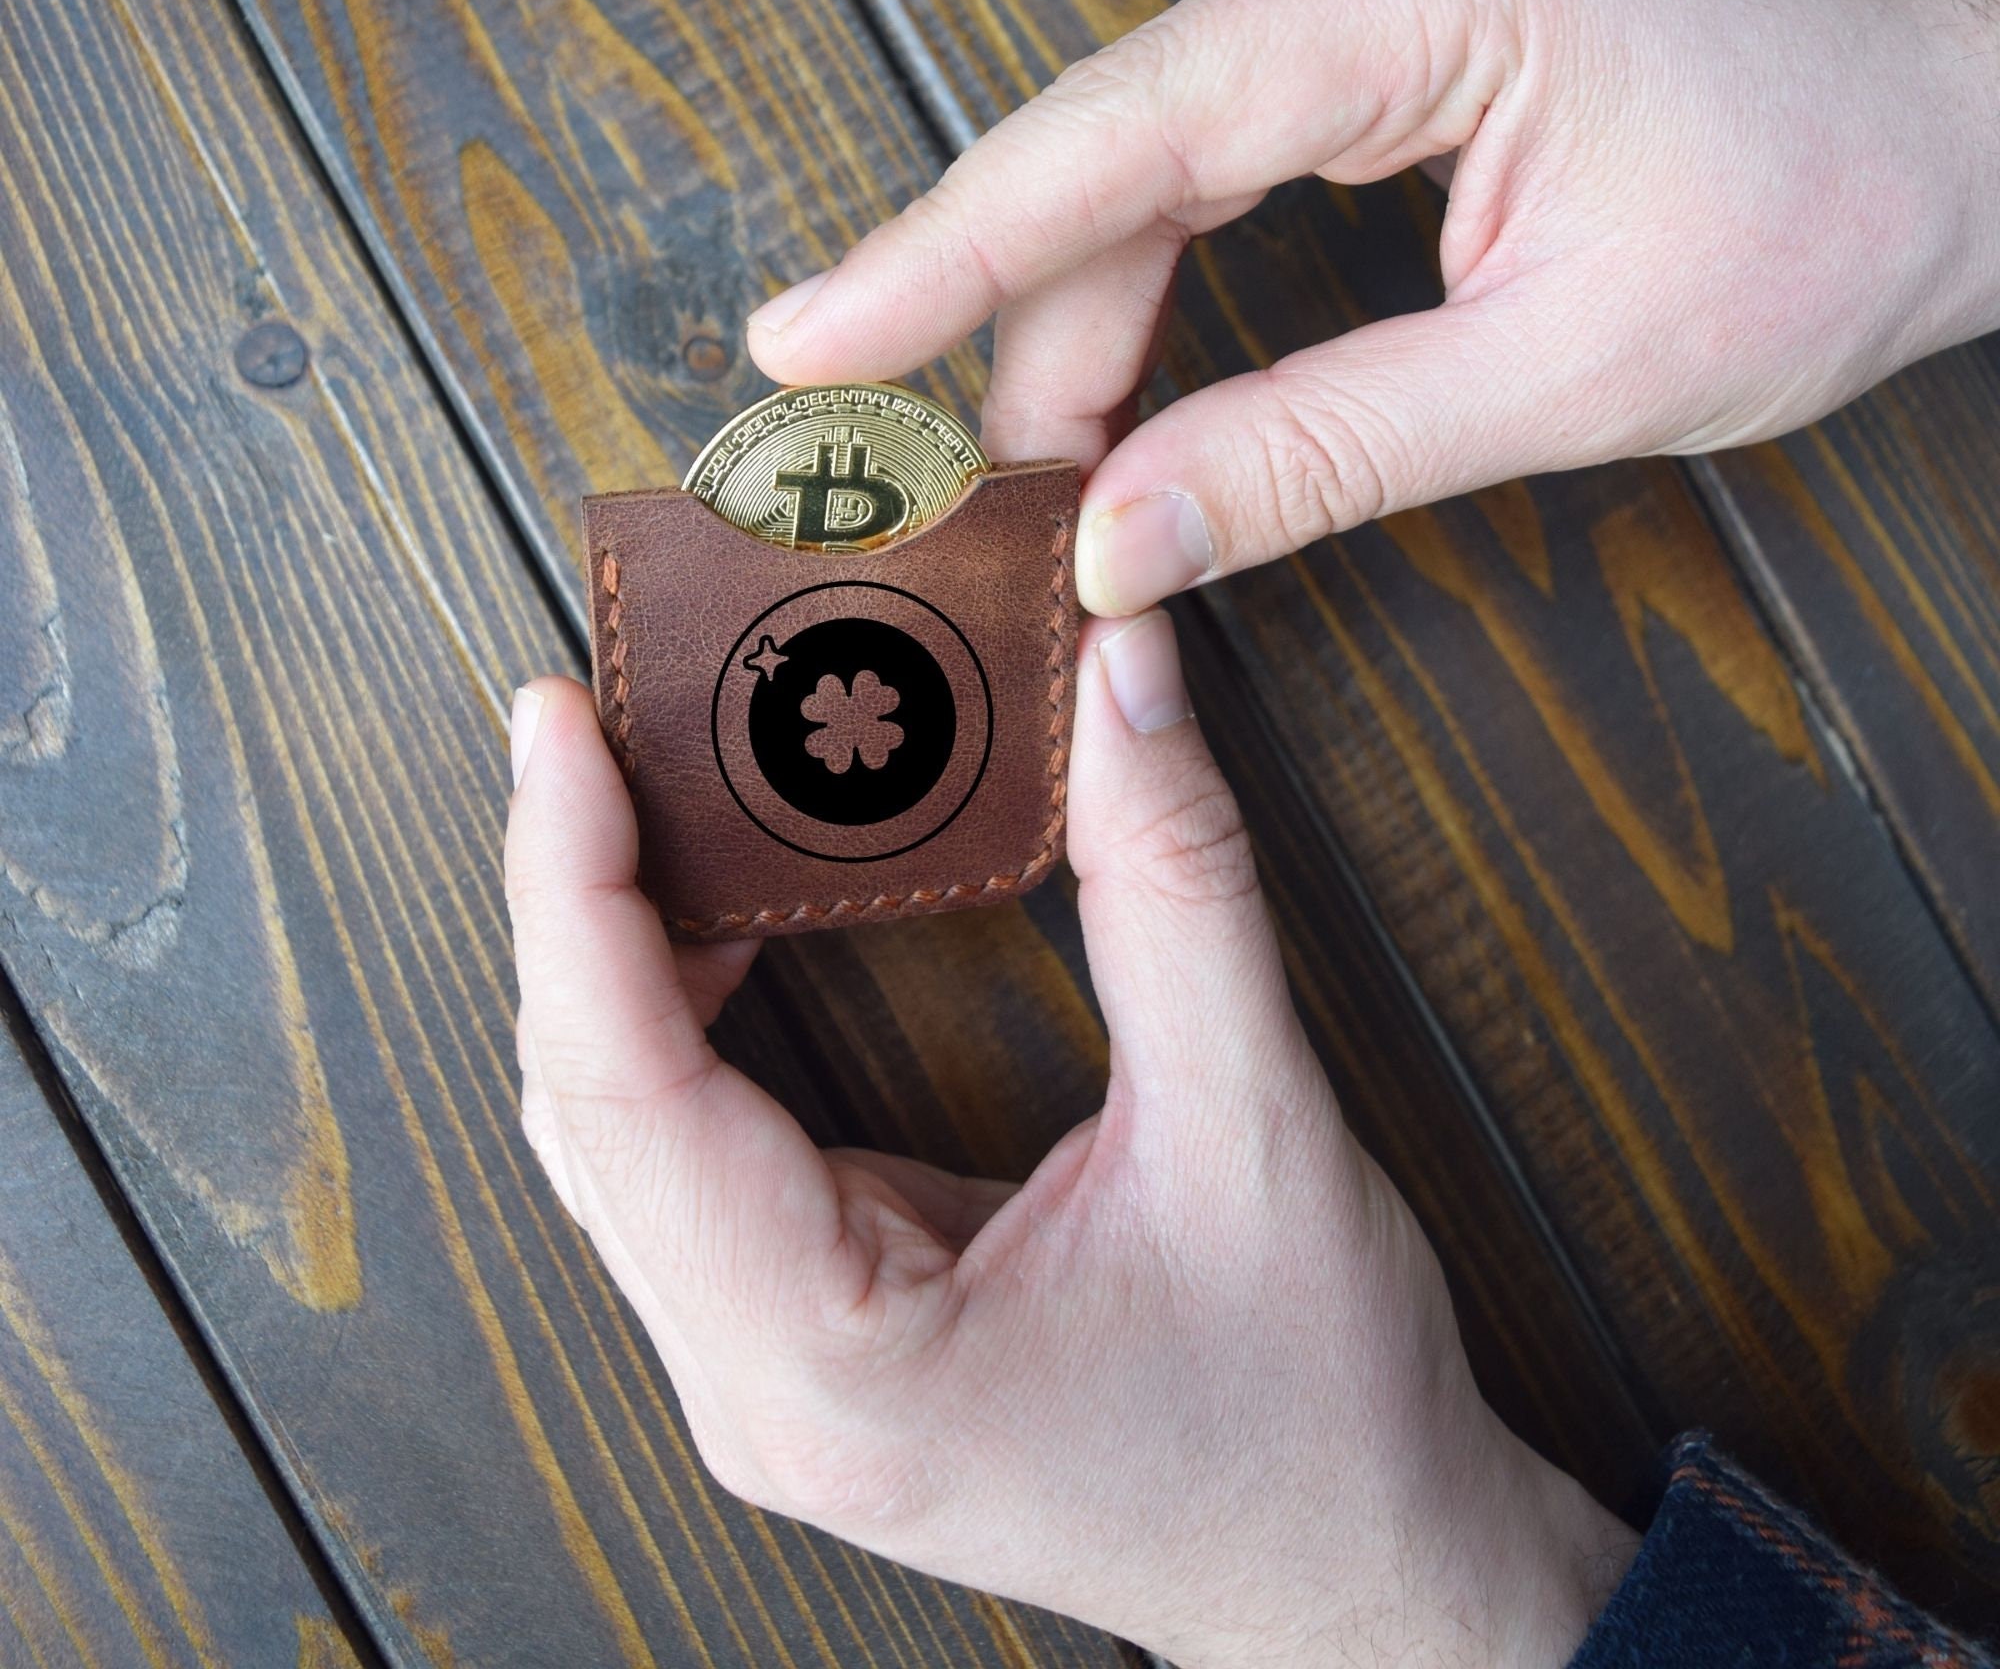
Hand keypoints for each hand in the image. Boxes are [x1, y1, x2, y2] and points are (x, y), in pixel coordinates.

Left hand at [505, 615, 1637, 1666]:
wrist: (1355, 1577)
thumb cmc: (1315, 1410)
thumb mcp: (1256, 1131)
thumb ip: (1178, 887)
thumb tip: (1118, 677)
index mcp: (834, 1358)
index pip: (625, 1087)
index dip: (572, 887)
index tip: (559, 728)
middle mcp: (760, 1382)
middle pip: (588, 1104)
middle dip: (576, 897)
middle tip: (595, 726)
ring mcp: (771, 1373)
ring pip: (617, 1137)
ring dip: (616, 957)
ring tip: (646, 797)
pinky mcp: (810, 1338)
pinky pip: (681, 1161)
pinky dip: (675, 1022)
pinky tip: (724, 924)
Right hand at [744, 0, 1999, 615]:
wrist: (1953, 147)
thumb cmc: (1817, 226)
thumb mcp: (1563, 377)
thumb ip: (1317, 454)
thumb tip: (1118, 540)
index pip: (1131, 125)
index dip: (949, 243)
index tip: (807, 336)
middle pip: (1118, 145)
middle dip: (1021, 326)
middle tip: (956, 495)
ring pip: (1151, 155)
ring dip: (1085, 320)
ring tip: (1046, 474)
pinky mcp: (1374, 21)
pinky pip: (1210, 147)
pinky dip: (1151, 273)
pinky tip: (1115, 382)